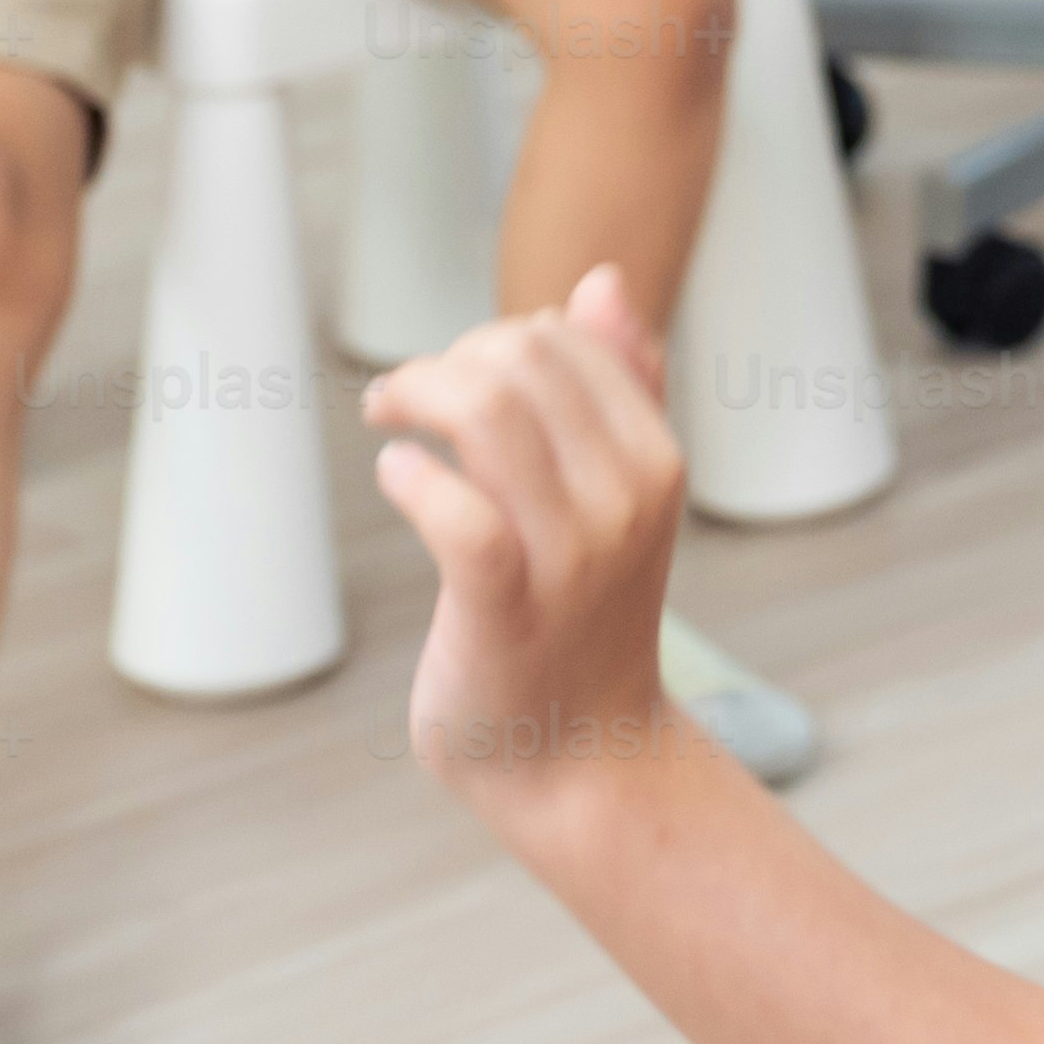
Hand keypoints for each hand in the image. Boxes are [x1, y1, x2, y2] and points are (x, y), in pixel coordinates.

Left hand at [371, 268, 693, 834]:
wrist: (579, 759)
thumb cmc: (585, 621)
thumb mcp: (620, 498)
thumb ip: (621, 391)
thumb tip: (601, 284)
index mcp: (654, 461)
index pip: (562, 339)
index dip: (488, 340)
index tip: (450, 379)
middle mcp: (624, 500)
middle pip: (520, 361)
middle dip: (445, 360)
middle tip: (406, 399)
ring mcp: (571, 558)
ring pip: (489, 415)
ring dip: (416, 395)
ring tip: (389, 416)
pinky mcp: (506, 610)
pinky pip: (459, 515)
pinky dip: (413, 478)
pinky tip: (397, 475)